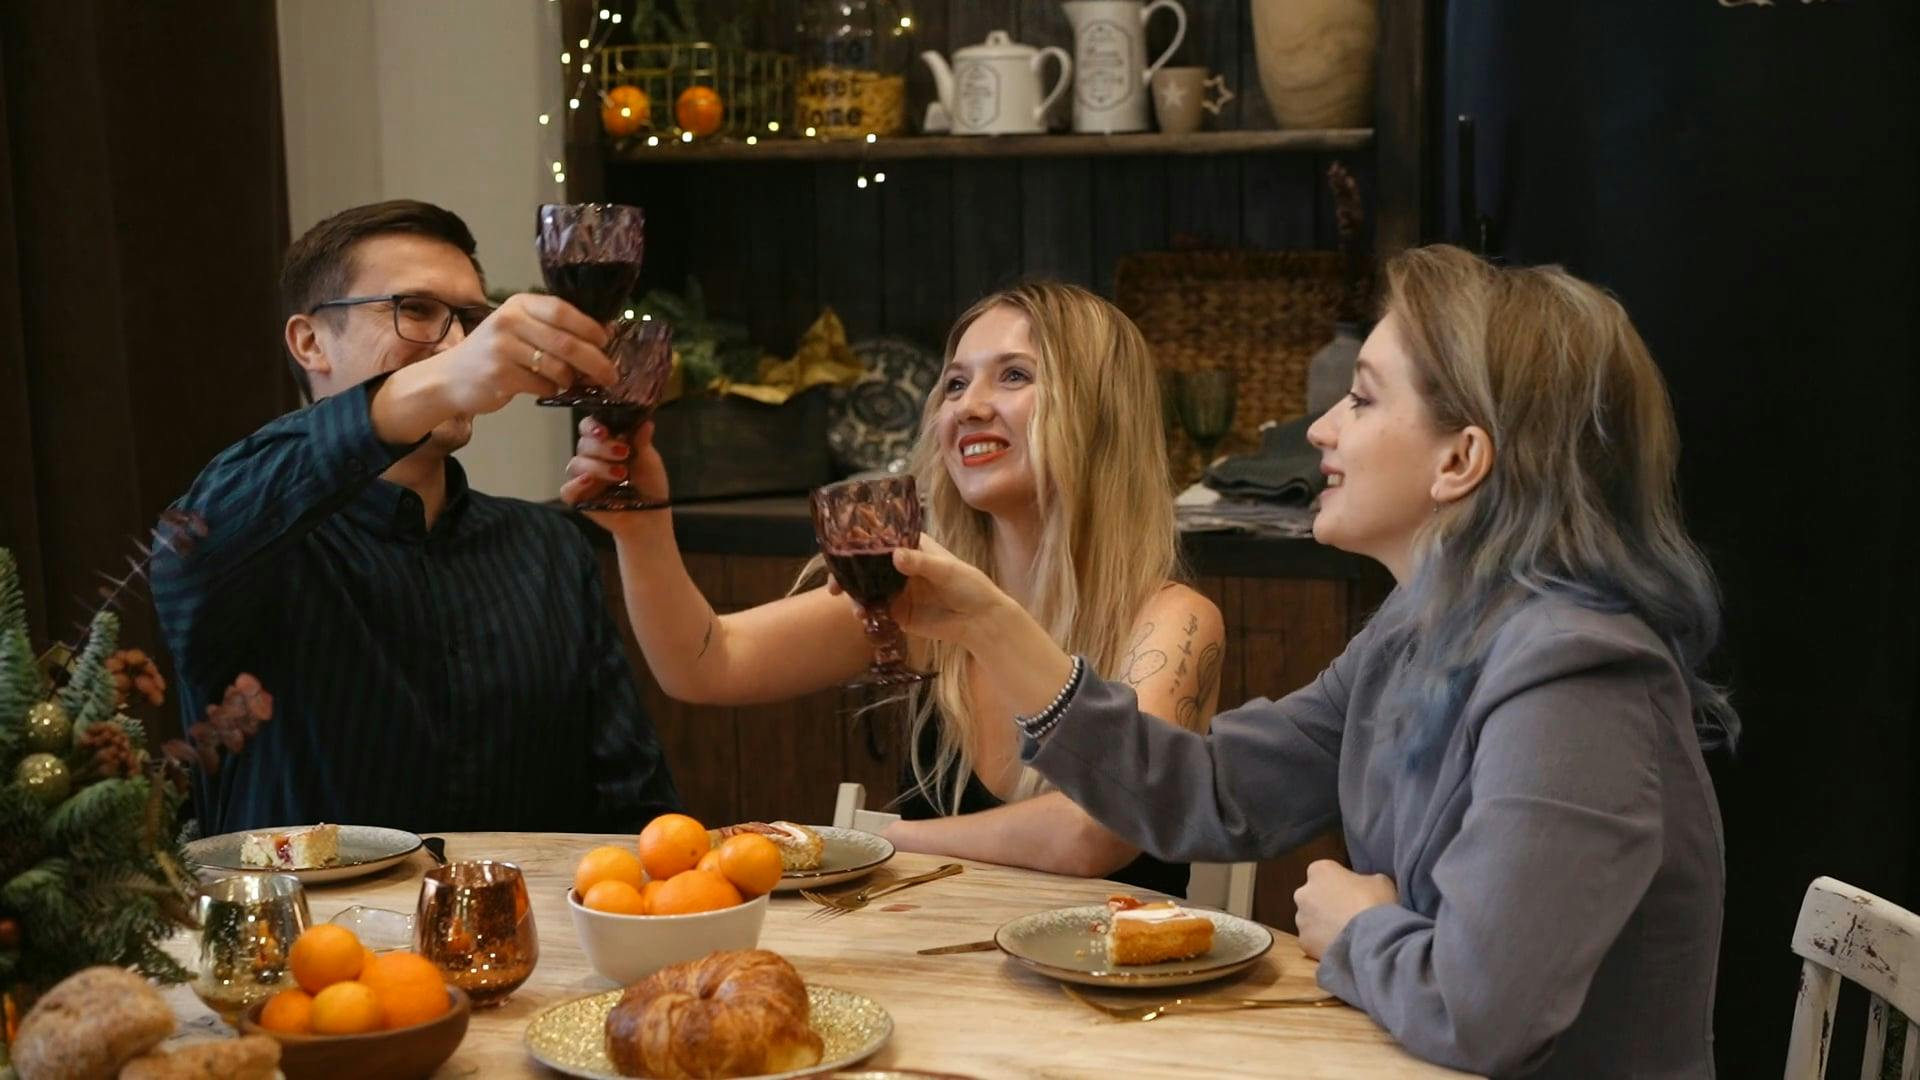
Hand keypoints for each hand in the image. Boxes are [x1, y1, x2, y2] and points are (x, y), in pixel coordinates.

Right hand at [434, 293, 614, 415]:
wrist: (450, 377)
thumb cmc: (494, 353)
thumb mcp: (518, 328)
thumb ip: (552, 328)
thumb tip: (604, 335)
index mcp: (519, 304)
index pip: (562, 310)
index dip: (590, 327)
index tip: (606, 341)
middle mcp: (510, 321)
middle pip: (566, 342)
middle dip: (595, 361)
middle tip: (611, 375)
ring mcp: (502, 348)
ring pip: (557, 367)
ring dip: (572, 379)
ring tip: (571, 382)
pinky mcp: (500, 375)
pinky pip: (543, 385)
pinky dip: (552, 389)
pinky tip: (546, 387)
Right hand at [563, 414, 669, 526]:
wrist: (651, 518)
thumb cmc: (650, 486)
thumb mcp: (650, 462)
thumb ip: (642, 443)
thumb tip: (645, 422)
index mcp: (606, 444)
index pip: (590, 427)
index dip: (593, 426)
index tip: (605, 431)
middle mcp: (591, 458)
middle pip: (583, 444)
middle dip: (602, 447)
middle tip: (624, 453)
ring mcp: (583, 479)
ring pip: (576, 464)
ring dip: (597, 466)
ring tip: (621, 474)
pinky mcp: (580, 499)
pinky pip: (567, 490)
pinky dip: (576, 484)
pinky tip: (590, 481)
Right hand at [840, 535, 1011, 651]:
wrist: (980, 622)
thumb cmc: (970, 586)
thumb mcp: (947, 571)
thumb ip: (921, 564)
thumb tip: (896, 556)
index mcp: (911, 546)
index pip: (880, 538)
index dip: (859, 541)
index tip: (841, 547)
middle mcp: (899, 565)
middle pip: (866, 564)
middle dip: (847, 572)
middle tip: (835, 584)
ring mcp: (895, 589)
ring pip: (866, 587)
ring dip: (854, 595)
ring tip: (855, 607)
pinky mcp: (896, 611)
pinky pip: (874, 609)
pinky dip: (864, 611)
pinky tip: (862, 616)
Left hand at [1293, 859, 1396, 959]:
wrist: (1371, 939)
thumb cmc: (1375, 902)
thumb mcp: (1380, 881)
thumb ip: (1364, 880)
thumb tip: (1362, 888)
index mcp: (1320, 870)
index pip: (1325, 872)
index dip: (1339, 882)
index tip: (1352, 892)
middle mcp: (1303, 893)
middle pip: (1312, 896)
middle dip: (1325, 903)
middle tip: (1348, 914)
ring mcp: (1300, 919)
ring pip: (1310, 920)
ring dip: (1323, 924)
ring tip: (1345, 933)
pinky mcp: (1304, 942)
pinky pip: (1313, 941)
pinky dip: (1323, 944)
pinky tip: (1341, 947)